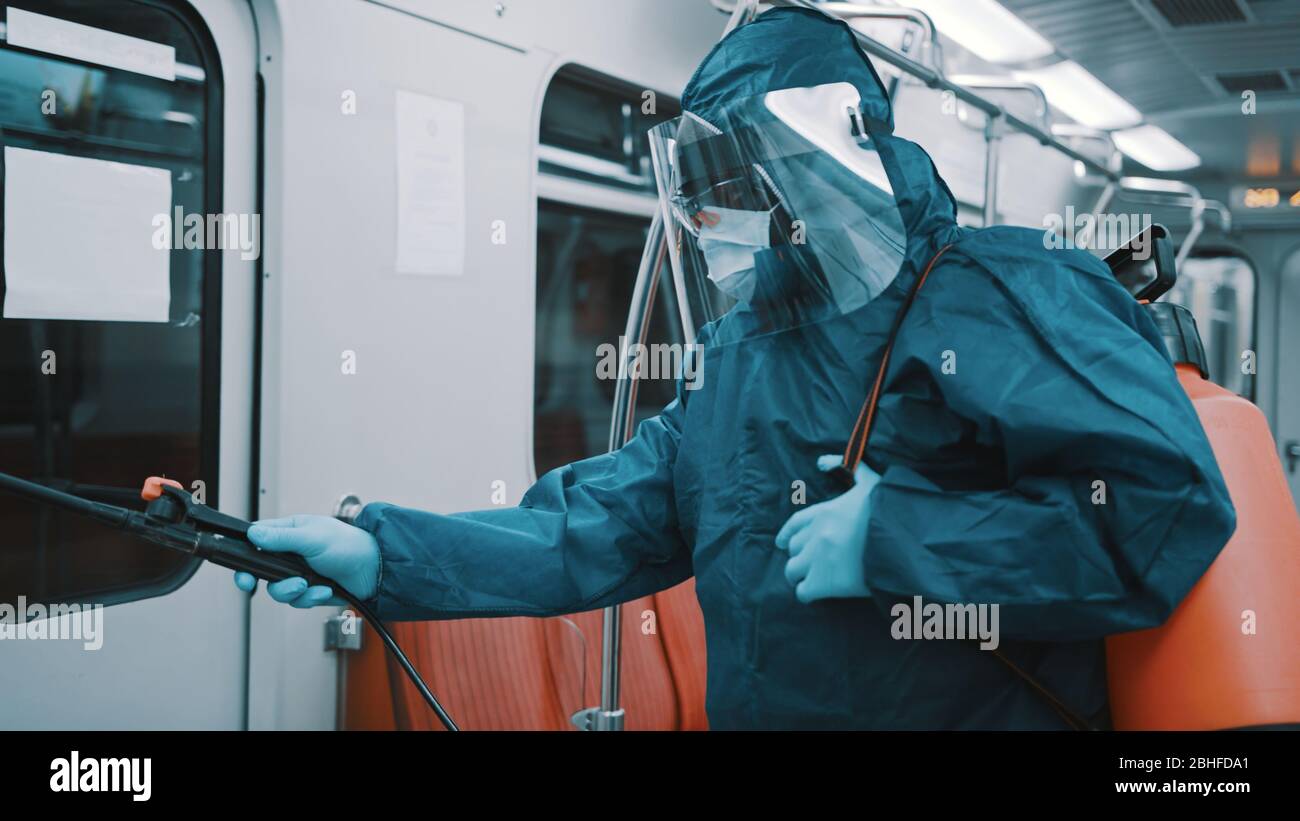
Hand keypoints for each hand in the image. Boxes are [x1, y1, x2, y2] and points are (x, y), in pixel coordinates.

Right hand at [232, 515, 379, 606]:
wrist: (376, 569)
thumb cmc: (349, 544)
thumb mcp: (312, 537)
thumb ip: (281, 538)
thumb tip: (253, 534)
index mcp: (289, 532)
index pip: (255, 542)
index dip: (245, 557)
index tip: (243, 572)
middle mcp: (291, 554)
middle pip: (262, 572)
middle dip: (269, 581)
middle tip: (270, 584)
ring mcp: (300, 573)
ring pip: (278, 590)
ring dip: (293, 590)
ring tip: (309, 584)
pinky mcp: (310, 590)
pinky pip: (297, 600)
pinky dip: (310, 597)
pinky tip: (324, 590)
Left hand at [775, 454, 880, 602]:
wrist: (903, 542)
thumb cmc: (891, 513)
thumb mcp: (873, 483)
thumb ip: (852, 468)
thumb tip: (822, 461)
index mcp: (824, 512)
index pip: (794, 524)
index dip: (787, 535)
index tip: (782, 543)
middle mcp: (815, 535)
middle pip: (793, 549)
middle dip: (801, 556)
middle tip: (812, 565)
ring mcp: (816, 560)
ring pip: (792, 571)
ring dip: (801, 576)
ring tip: (813, 581)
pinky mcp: (822, 583)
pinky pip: (803, 592)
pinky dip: (809, 594)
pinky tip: (819, 594)